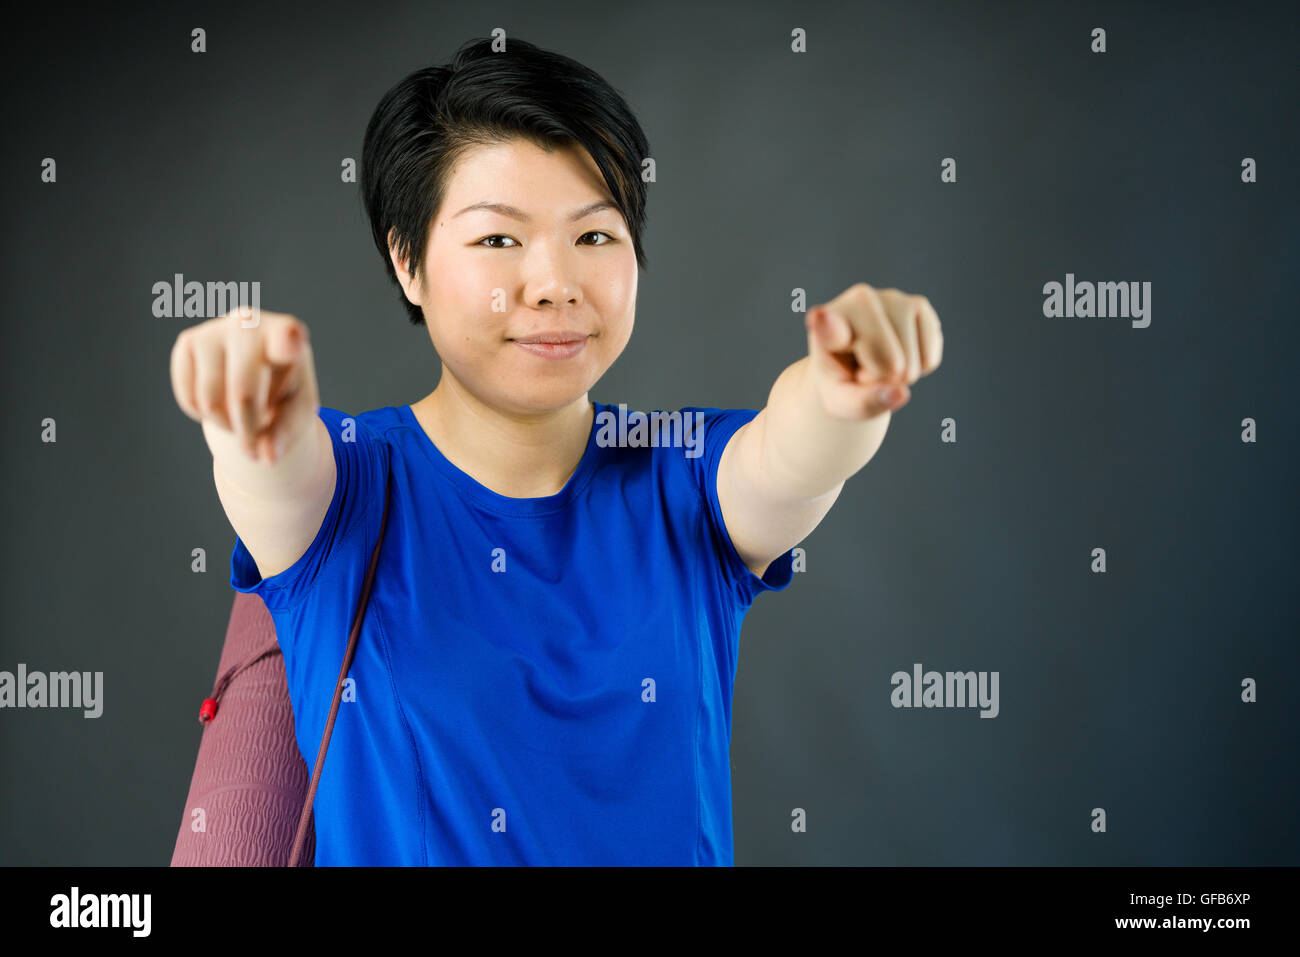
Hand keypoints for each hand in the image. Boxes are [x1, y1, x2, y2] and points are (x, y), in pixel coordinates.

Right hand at [169, 307, 319, 462]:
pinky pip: (189, 396)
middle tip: (253, 445)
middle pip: (243, 394)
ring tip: (239, 418)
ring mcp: (215, 329)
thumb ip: (286, 433)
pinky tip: (219, 403)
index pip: (286, 338)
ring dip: (224, 425)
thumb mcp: (296, 413)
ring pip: (210, 400)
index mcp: (288, 337)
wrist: (258, 370)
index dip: (286, 343)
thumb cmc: (285, 390)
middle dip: (247, 431)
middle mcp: (250, 324)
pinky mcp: (188, 341)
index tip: (291, 341)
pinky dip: (202, 414)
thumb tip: (267, 456)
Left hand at [805, 283, 942, 419]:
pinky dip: (920, 368)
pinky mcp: (919, 305)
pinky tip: (902, 353)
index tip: (820, 318)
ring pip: (911, 361)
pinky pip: (930, 358)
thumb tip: (900, 392)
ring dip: (902, 375)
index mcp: (824, 326)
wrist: (856, 364)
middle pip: (889, 361)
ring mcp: (892, 298)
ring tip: (881, 360)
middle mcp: (857, 300)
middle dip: (883, 378)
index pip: (829, 327)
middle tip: (865, 368)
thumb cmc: (843, 382)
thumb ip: (865, 403)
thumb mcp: (842, 403)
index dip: (826, 324)